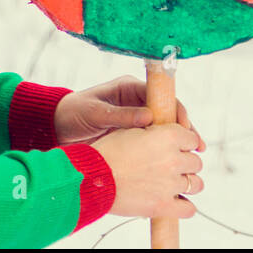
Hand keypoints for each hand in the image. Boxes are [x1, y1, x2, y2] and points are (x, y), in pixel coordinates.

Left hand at [54, 74, 205, 150]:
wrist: (55, 128)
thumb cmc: (73, 114)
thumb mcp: (96, 112)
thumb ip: (120, 115)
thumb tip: (149, 117)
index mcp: (130, 89)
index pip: (161, 97)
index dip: (176, 111)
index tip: (185, 128)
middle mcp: (136, 102)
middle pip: (168, 113)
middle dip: (184, 129)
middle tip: (197, 146)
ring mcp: (136, 119)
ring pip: (164, 129)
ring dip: (178, 142)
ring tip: (195, 156)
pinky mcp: (132, 136)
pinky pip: (153, 142)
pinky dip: (165, 151)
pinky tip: (175, 163)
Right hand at [91, 123, 203, 218]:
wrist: (91, 177)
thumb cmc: (107, 152)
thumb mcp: (131, 131)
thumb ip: (155, 132)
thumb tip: (167, 135)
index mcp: (169, 136)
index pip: (192, 139)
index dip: (184, 144)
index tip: (178, 148)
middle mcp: (174, 159)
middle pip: (196, 162)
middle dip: (185, 164)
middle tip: (171, 167)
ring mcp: (170, 184)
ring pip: (196, 184)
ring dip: (188, 183)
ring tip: (175, 184)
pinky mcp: (163, 206)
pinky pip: (189, 209)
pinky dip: (185, 206)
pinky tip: (177, 202)